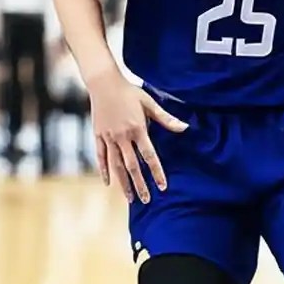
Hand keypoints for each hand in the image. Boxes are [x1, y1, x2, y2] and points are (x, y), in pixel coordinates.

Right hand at [88, 71, 187, 203]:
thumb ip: (166, 118)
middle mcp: (122, 137)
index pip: (149, 156)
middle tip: (146, 200)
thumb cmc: (129, 91)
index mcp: (137, 129)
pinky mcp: (98, 135)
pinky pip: (101, 157)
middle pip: (132, 166)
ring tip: (129, 198)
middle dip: (140, 185)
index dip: (156, 172)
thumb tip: (185, 128)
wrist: (103, 83)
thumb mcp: (149, 103)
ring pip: (116, 166)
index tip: (162, 187)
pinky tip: (108, 183)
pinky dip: (104, 170)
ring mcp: (109, 137)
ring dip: (123, 183)